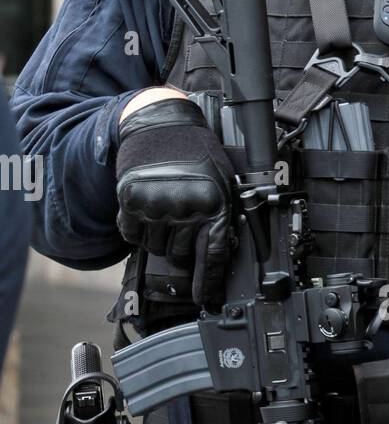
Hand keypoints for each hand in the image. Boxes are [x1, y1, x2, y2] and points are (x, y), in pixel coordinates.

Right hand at [115, 96, 236, 307]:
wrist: (160, 123)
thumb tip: (221, 258)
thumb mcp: (222, 181)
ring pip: (155, 248)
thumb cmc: (194, 153)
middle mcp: (185, 206)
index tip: (204, 299)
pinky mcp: (131, 201)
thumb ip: (222, 217)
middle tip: (180, 224)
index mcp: (214, 203)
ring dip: (159, 236)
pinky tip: (147, 208)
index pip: (211, 255)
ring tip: (165, 208)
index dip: (206, 282)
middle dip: (180, 247)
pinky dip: (137, 229)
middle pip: (179, 256)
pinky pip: (131, 236)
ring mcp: (156, 204)